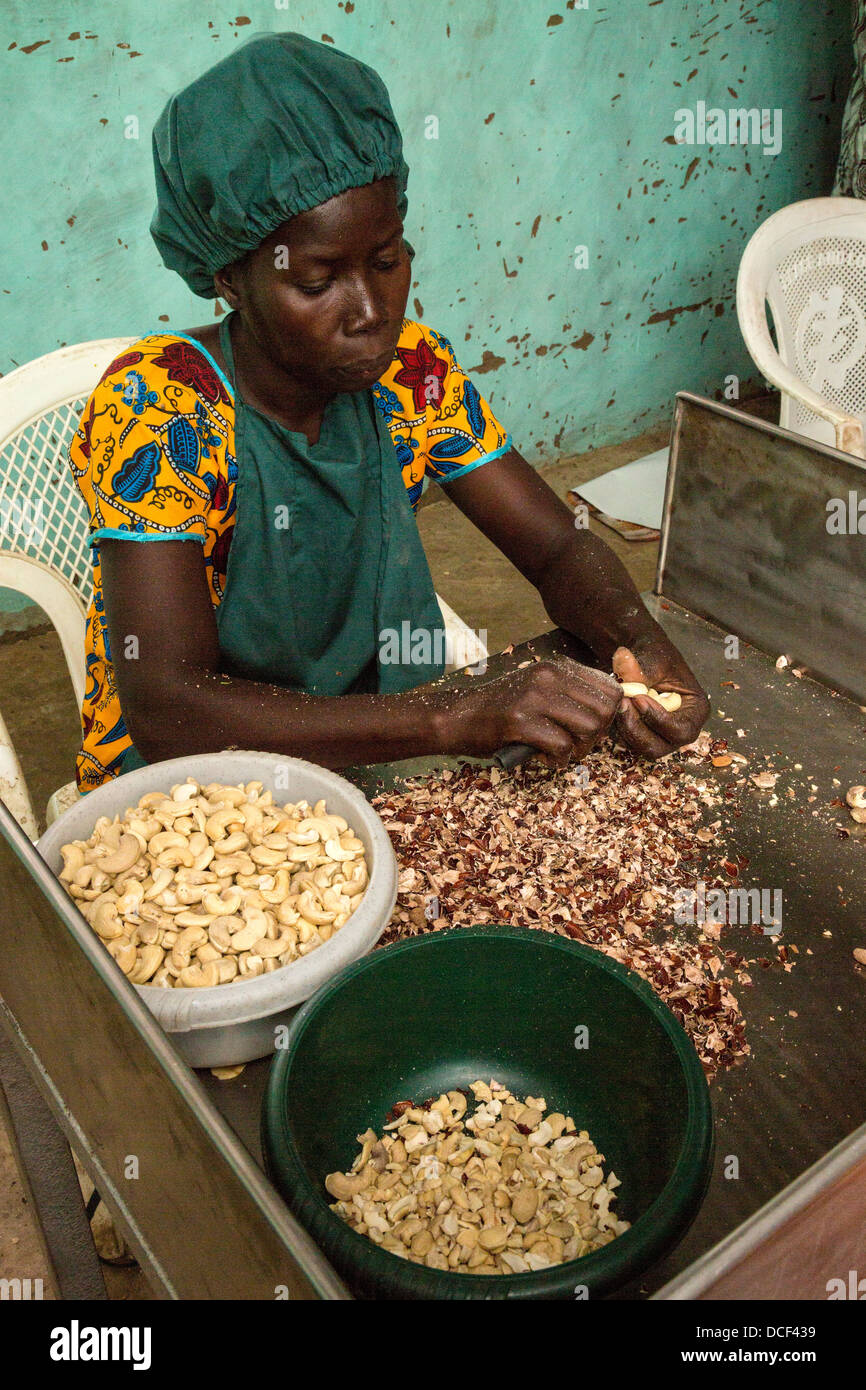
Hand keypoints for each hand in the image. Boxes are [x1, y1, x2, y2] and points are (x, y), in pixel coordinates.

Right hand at [440, 656, 622, 767]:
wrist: (457, 717)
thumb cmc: (501, 711)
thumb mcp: (539, 691)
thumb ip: (570, 695)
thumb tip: (613, 710)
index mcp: (556, 668)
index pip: (610, 689)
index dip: (608, 716)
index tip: (588, 729)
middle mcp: (548, 676)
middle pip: (605, 711)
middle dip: (596, 736)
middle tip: (573, 745)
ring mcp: (533, 697)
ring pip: (588, 729)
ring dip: (577, 750)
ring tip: (557, 752)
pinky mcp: (519, 720)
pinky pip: (562, 746)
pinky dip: (556, 760)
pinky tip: (541, 756)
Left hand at [611, 642, 709, 758]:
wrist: (646, 657)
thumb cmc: (658, 656)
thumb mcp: (654, 658)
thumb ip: (640, 666)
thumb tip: (621, 657)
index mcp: (696, 710)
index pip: (681, 730)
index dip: (658, 719)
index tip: (638, 699)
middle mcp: (681, 728)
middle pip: (660, 747)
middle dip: (638, 729)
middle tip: (623, 703)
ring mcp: (662, 735)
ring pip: (642, 747)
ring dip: (626, 727)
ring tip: (619, 701)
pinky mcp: (644, 734)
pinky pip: (629, 741)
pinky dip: (620, 726)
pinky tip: (617, 705)